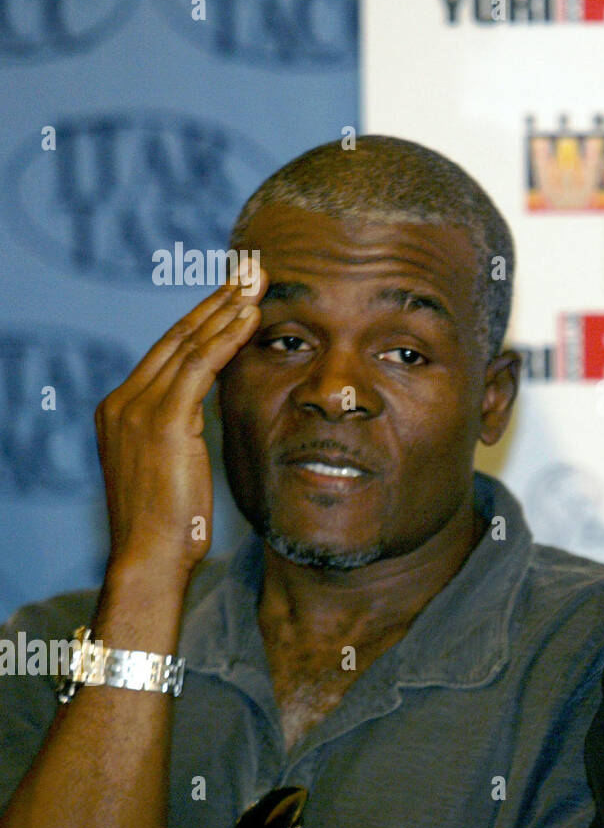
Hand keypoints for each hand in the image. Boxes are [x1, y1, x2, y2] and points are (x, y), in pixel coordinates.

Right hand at [95, 264, 264, 577]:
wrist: (150, 558)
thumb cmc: (171, 526)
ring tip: (257, 281)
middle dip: (217, 300)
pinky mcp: (162, 421)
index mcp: (121, 410)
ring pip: (189, 344)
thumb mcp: (174, 467)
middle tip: (250, 270)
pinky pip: (200, 366)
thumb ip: (184, 432)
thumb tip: (208, 415)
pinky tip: (251, 316)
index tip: (234, 294)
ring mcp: (137, 408)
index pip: (168, 351)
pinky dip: (227, 337)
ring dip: (227, 308)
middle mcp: (123, 402)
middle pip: (177, 336)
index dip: (203, 319)